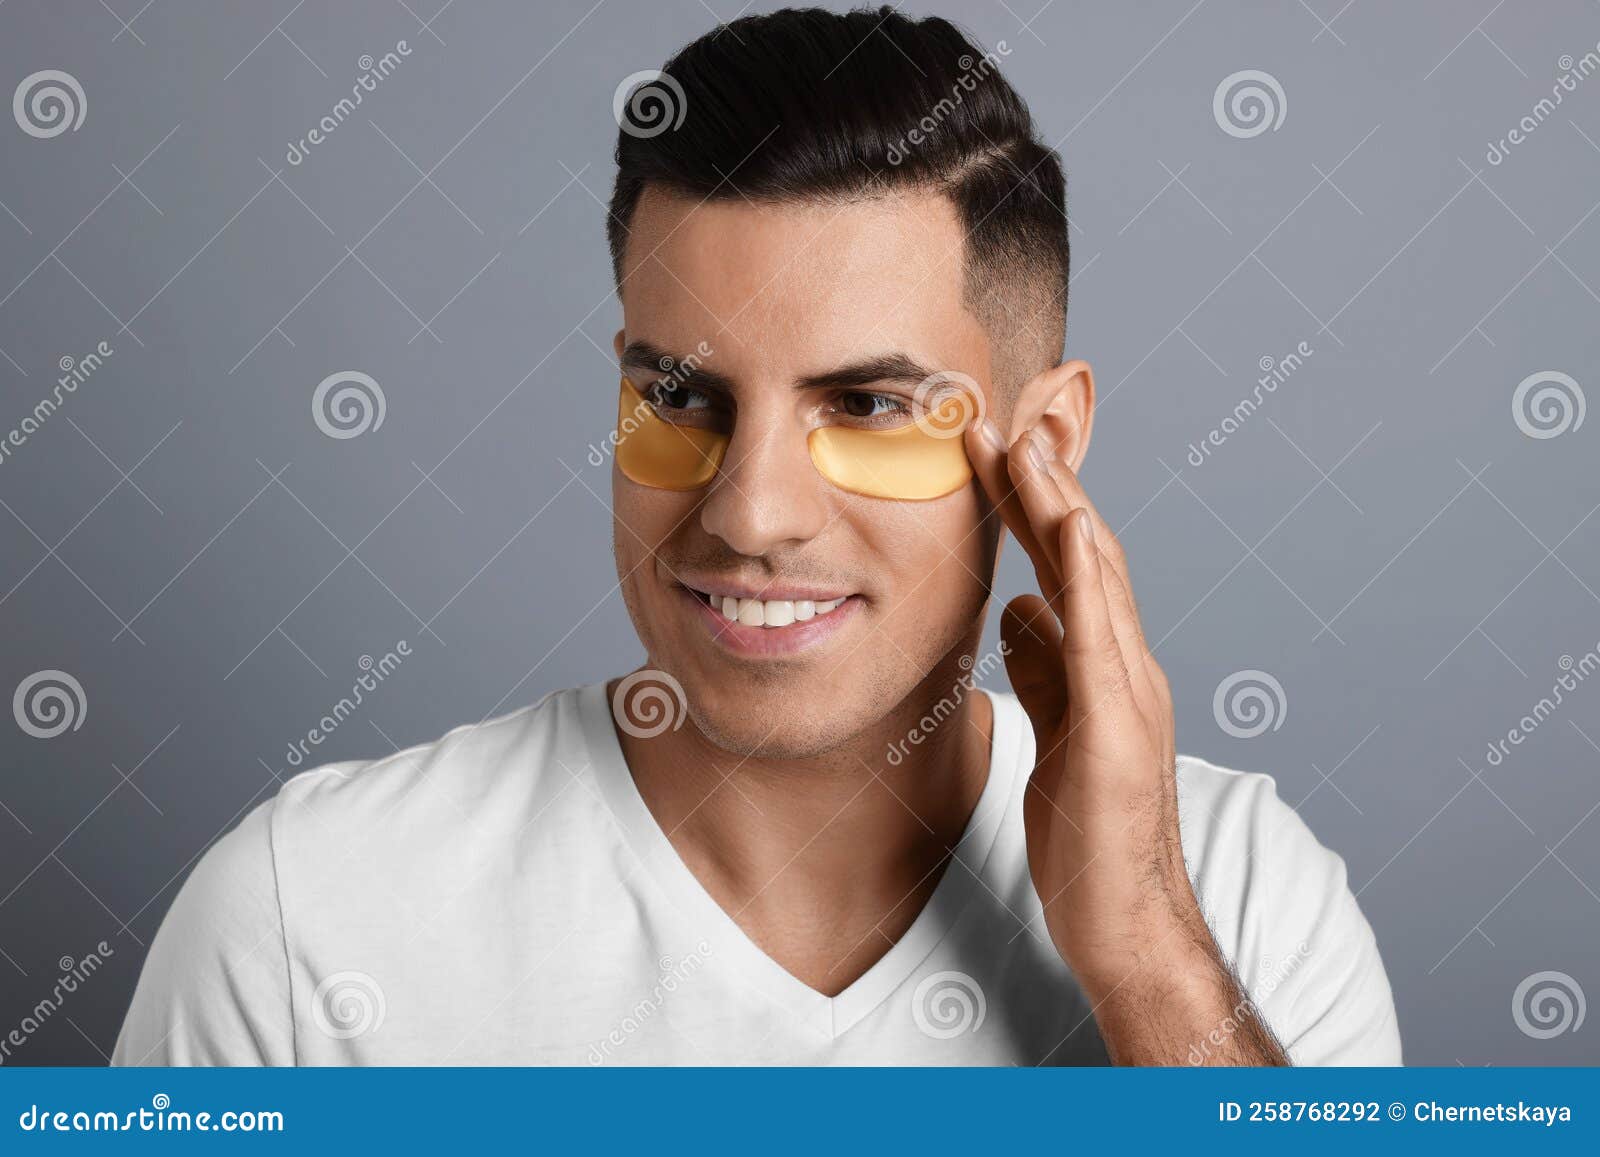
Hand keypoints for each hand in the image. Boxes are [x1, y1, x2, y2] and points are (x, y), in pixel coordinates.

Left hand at [963, 416, 1201, 998]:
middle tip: (1005, 419)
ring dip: (1064, 510)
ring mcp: (1129, 695)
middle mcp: (1124, 666)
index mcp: (1101, 666)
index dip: (1033, 504)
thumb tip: (1019, 609)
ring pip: (1099, 582)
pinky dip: (1091, 582)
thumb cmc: (1086, 832)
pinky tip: (1073, 533)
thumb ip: (1044, 668)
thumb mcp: (1053, 731)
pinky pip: (1103, 642)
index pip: (1065, 566)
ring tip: (1030, 449)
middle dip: (1046, 484)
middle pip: (1083, 555)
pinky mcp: (1119, 732)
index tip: (995, 449)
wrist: (1122, 919)